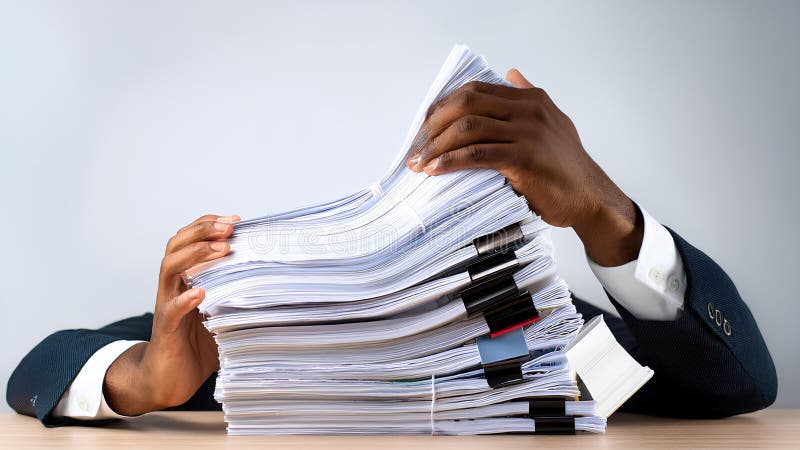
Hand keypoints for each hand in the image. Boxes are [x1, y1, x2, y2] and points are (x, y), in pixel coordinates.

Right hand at [103, 214, 238, 415]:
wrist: (167, 380)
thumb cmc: (195, 346)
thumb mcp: (222, 314)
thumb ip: (238, 296)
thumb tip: (275, 284)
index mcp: (186, 279)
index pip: (190, 241)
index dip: (208, 226)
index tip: (235, 219)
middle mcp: (173, 287)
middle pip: (176, 246)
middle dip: (202, 231)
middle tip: (228, 226)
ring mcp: (166, 306)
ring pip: (169, 269)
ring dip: (195, 255)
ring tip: (220, 248)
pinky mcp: (165, 330)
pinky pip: (171, 311)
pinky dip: (184, 300)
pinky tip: (199, 292)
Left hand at [406, 69, 642, 265]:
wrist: (591, 198)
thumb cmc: (567, 168)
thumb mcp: (553, 121)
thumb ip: (529, 97)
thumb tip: (511, 73)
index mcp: (530, 99)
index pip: (475, 91)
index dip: (443, 107)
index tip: (425, 127)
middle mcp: (528, 110)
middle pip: (466, 103)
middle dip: (433, 125)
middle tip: (417, 147)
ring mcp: (527, 133)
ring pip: (467, 128)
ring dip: (436, 145)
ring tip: (419, 162)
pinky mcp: (523, 158)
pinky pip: (476, 154)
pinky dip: (450, 161)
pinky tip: (435, 170)